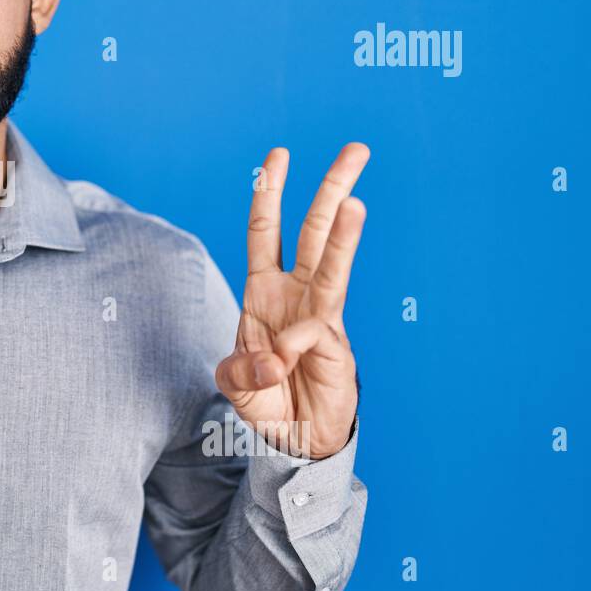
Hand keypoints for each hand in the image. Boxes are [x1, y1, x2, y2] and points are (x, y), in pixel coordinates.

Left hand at [214, 144, 369, 459]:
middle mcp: (296, 294)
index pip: (267, 230)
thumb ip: (240, 370)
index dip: (270, 193)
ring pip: (332, 265)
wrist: (297, 440)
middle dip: (331, 189)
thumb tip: (272, 360)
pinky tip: (284, 365)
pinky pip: (312, 331)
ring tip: (357, 202)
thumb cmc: (267, 401)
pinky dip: (292, 346)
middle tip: (356, 150)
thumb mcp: (234, 384)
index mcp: (265, 291)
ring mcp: (319, 315)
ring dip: (343, 235)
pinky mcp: (336, 343)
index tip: (278, 155)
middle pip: (314, 231)